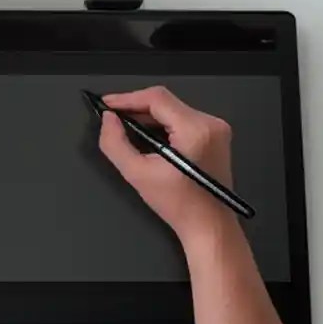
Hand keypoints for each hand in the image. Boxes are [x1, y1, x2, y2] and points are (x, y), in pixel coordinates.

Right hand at [98, 86, 237, 242]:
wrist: (209, 225)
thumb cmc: (176, 204)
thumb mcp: (137, 173)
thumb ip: (115, 143)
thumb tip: (108, 119)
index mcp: (195, 130)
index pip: (156, 98)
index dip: (127, 98)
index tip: (105, 105)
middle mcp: (210, 123)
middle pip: (165, 101)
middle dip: (135, 107)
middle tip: (112, 117)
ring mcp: (217, 128)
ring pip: (173, 108)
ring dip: (148, 115)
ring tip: (125, 125)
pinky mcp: (216, 135)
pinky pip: (183, 118)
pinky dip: (162, 123)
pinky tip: (146, 133)